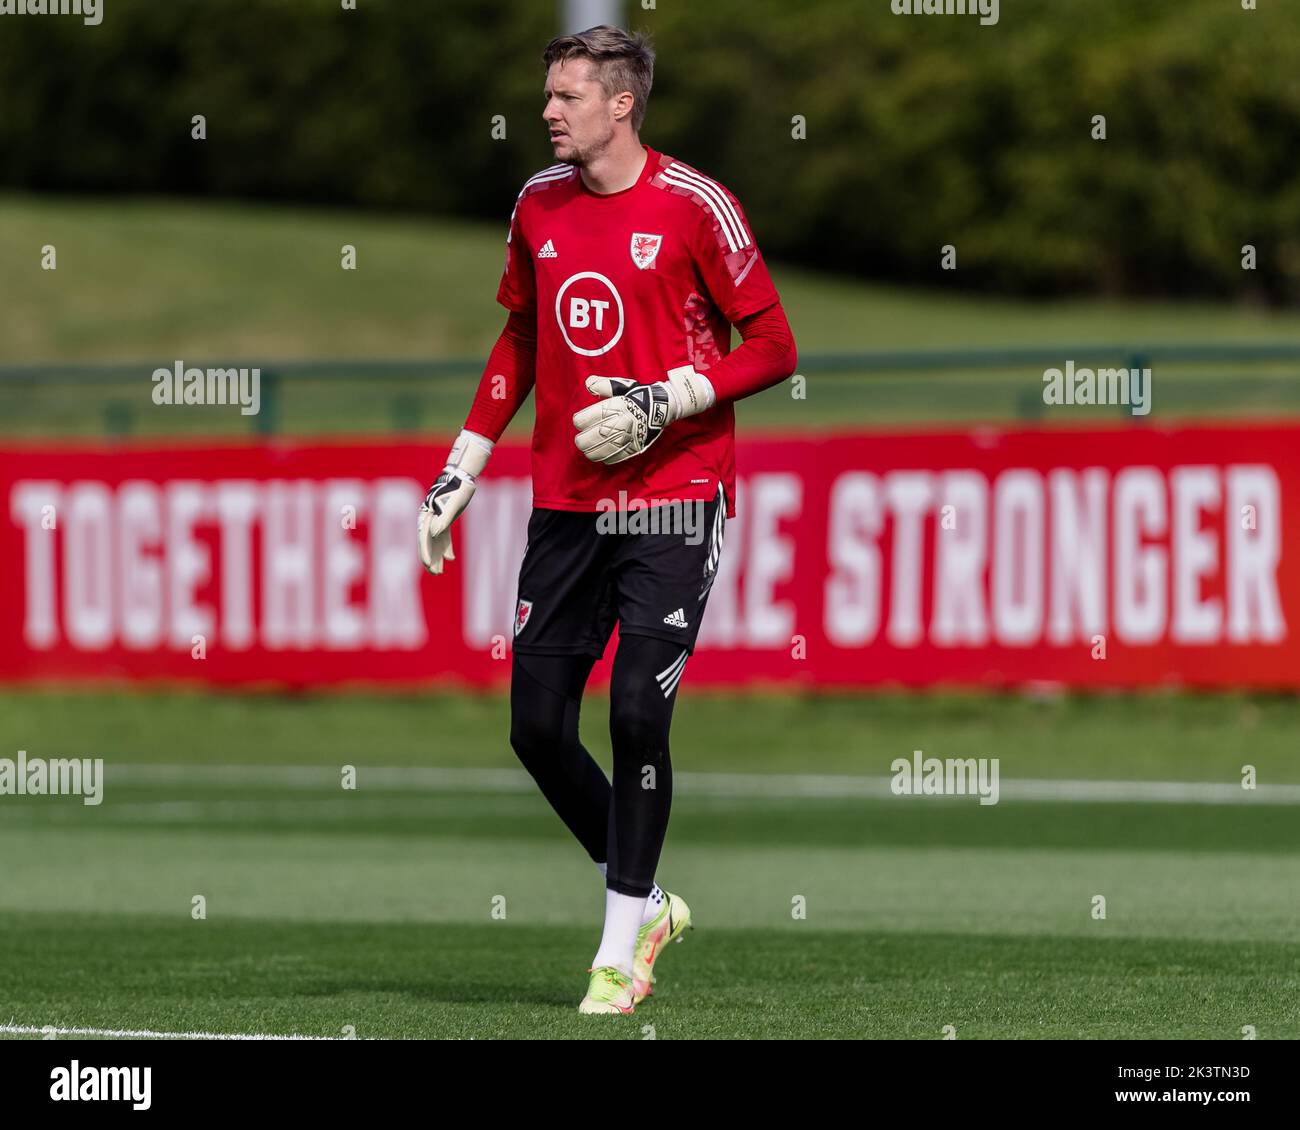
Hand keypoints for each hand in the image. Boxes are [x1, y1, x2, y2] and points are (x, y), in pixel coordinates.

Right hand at [418, 430, 492, 574]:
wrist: (462, 475)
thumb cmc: (457, 488)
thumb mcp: (452, 504)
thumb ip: (442, 519)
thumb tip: (433, 534)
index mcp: (427, 514)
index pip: (423, 537)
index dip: (425, 552)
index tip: (428, 565)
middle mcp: (429, 518)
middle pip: (427, 541)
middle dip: (430, 558)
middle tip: (434, 573)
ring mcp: (436, 519)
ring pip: (435, 541)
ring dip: (437, 556)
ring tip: (439, 571)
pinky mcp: (445, 519)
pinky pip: (443, 537)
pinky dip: (446, 547)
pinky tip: (450, 558)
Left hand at [572, 365, 714, 464]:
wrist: (661, 408)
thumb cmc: (638, 396)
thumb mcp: (621, 386)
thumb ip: (603, 385)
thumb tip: (587, 384)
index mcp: (612, 408)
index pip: (583, 420)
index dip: (579, 421)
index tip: (580, 421)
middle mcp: (617, 424)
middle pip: (586, 439)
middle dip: (581, 440)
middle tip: (581, 439)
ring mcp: (625, 438)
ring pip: (597, 452)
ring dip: (590, 451)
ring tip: (588, 449)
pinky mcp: (632, 449)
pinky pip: (612, 458)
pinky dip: (603, 458)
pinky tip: (601, 454)